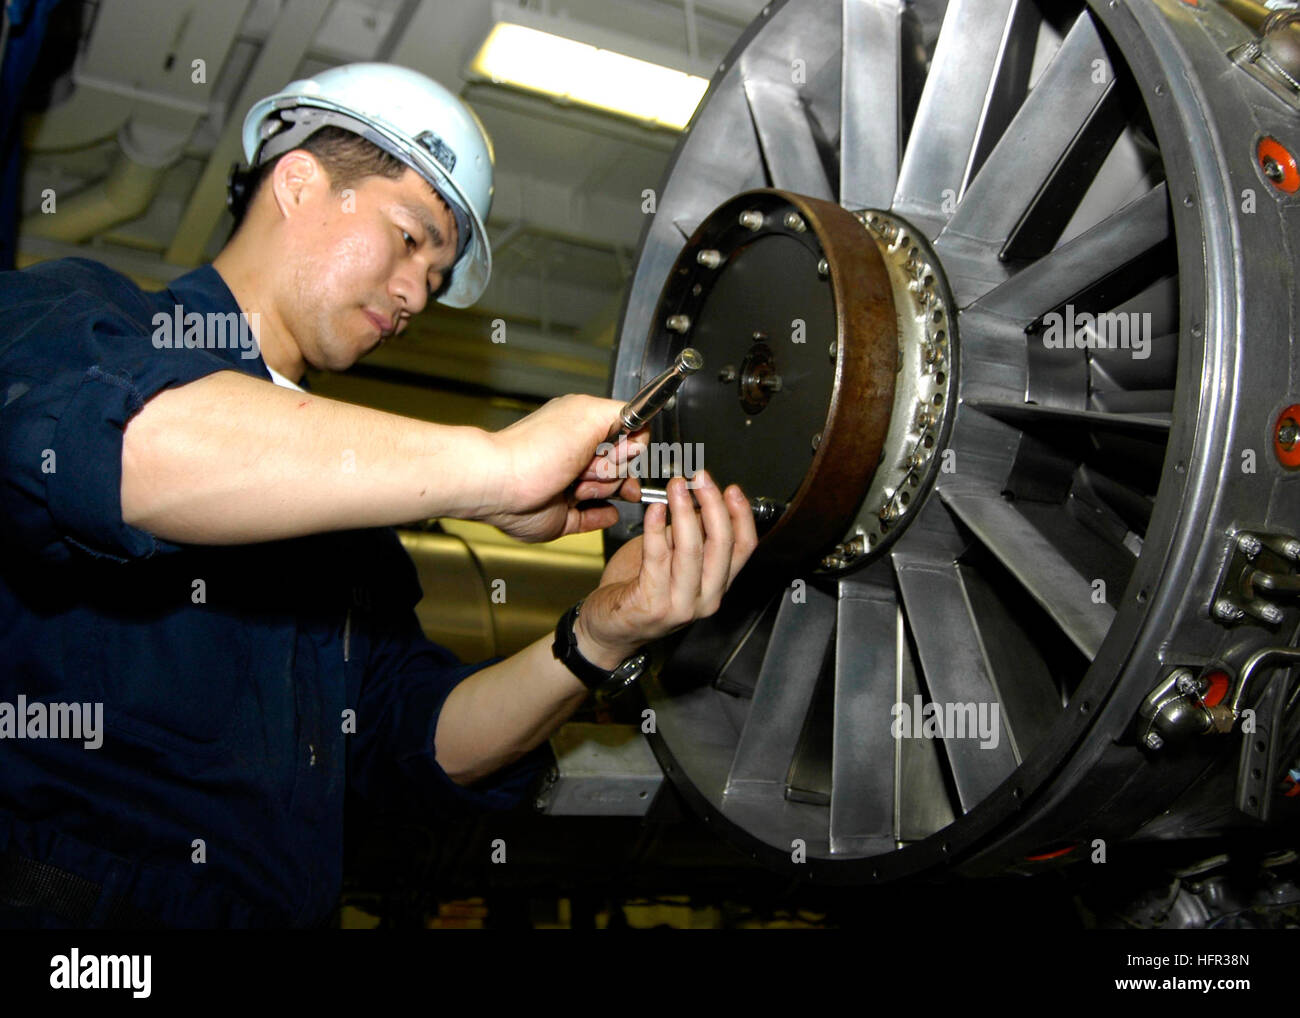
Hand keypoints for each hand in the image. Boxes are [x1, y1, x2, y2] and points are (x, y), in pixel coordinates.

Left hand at [479, 394, 647, 542]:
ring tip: (579, 486)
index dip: (628, 447)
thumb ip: (622, 413)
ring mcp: (573, 485)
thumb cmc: (536, 450)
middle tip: (590, 466)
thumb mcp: (588, 415)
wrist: (502, 485)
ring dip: (602, 490)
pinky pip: (596, 517)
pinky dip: (603, 515)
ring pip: (613, 492)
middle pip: (624, 466)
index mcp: (584, 427)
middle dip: (612, 469)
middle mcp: (580, 454)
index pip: (629, 436)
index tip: (616, 450)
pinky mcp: (565, 513)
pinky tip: (607, 511)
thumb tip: (641, 421)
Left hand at [573, 470, 758, 667]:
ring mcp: (680, 605)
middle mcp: (705, 598)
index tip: (731, 490)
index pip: (743, 548)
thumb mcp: (672, 559)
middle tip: (700, 478)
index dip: (741, 516)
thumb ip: (689, 535)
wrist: (608, 628)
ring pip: (692, 551)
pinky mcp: (652, 604)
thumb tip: (698, 500)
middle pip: (721, 545)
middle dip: (713, 505)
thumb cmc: (638, 592)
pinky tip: (655, 510)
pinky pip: (657, 560)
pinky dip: (656, 530)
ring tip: (678, 486)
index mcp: (715, 585)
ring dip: (685, 512)